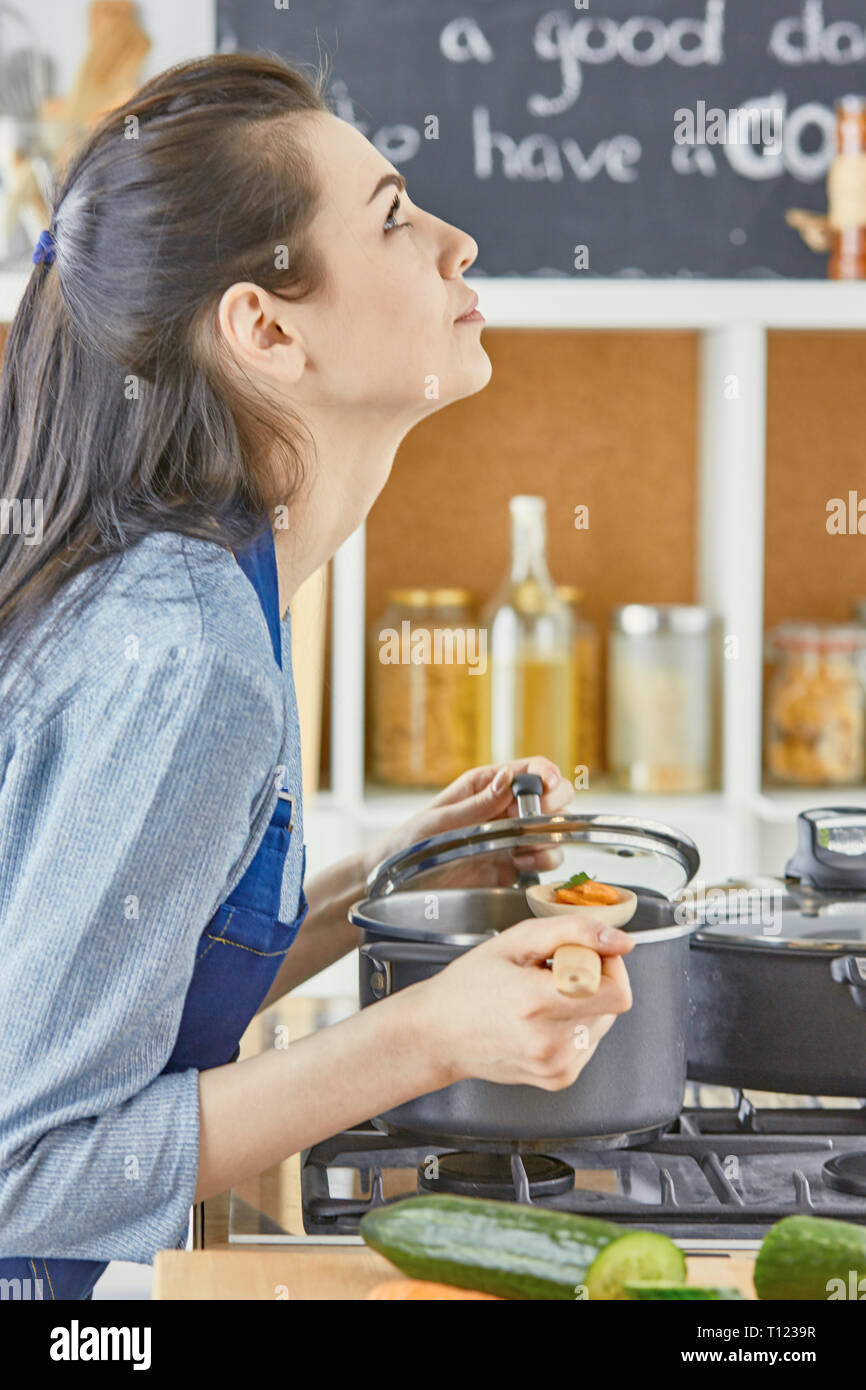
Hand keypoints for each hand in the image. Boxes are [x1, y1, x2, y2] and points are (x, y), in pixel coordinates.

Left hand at [364, 756, 573, 881]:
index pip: (531, 769)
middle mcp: (506, 808)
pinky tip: (520, 863)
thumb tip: (509, 779)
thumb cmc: (414, 841)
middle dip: (553, 807)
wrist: (402, 883)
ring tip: (523, 849)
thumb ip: (478, 803)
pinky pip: (545, 858)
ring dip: (549, 837)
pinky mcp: (516, 864)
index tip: (549, 785)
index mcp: (488, 785)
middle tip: (535, 821)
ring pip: (555, 829)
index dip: (547, 773)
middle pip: (554, 797)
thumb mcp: (442, 819)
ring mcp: (514, 836)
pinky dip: (543, 860)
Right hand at [414, 915, 634, 1089]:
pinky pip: (590, 1041)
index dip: (608, 964)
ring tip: (543, 996)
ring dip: (585, 1003)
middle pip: (613, 1004)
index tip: (583, 954)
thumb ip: (573, 931)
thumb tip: (620, 940)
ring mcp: (556, 1066)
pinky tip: (543, 1018)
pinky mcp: (559, 1078)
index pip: (617, 990)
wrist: (439, 1034)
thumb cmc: (469, 985)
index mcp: (536, 1002)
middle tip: (553, 973)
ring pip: (604, 1022)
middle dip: (594, 979)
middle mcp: (549, 1042)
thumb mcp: (515, 941)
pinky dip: (576, 1024)